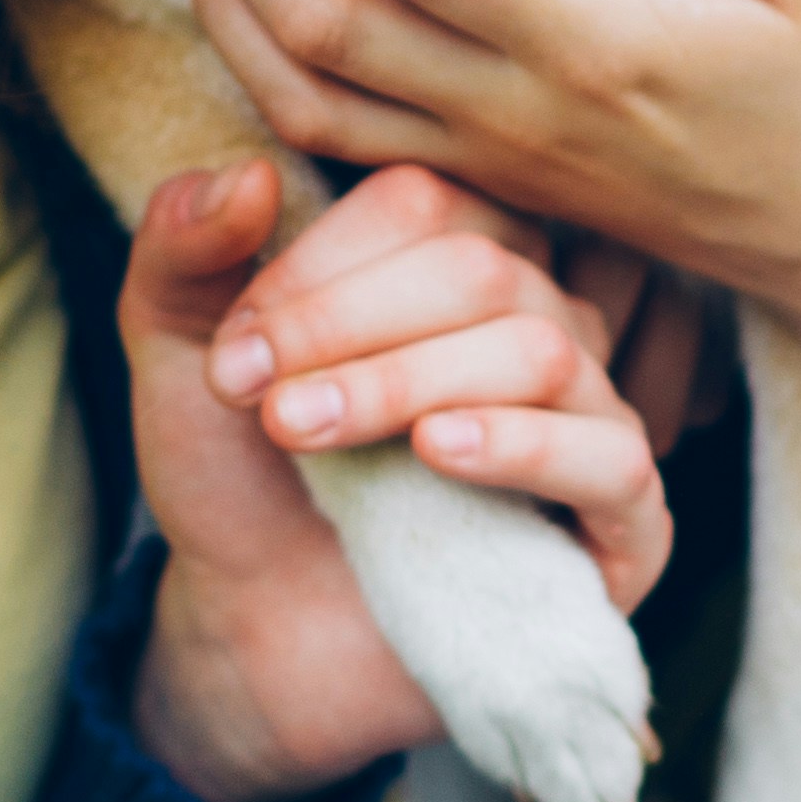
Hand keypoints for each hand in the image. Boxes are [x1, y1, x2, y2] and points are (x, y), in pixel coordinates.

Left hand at [119, 156, 677, 801]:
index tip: (231, 349)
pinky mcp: (620, 528)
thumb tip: (244, 172)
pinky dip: (526, 445)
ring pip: (542, 352)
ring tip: (307, 428)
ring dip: (407, 381)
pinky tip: (437, 450)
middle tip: (255, 396)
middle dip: (350, 325)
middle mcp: (541, 325)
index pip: (425, 205)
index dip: (319, 265)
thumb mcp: (179, 351)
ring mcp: (589, 421)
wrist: (258, 629)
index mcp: (459, 261)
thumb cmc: (240, 476)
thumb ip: (182, 252)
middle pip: (484, 271)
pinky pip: (613, 461)